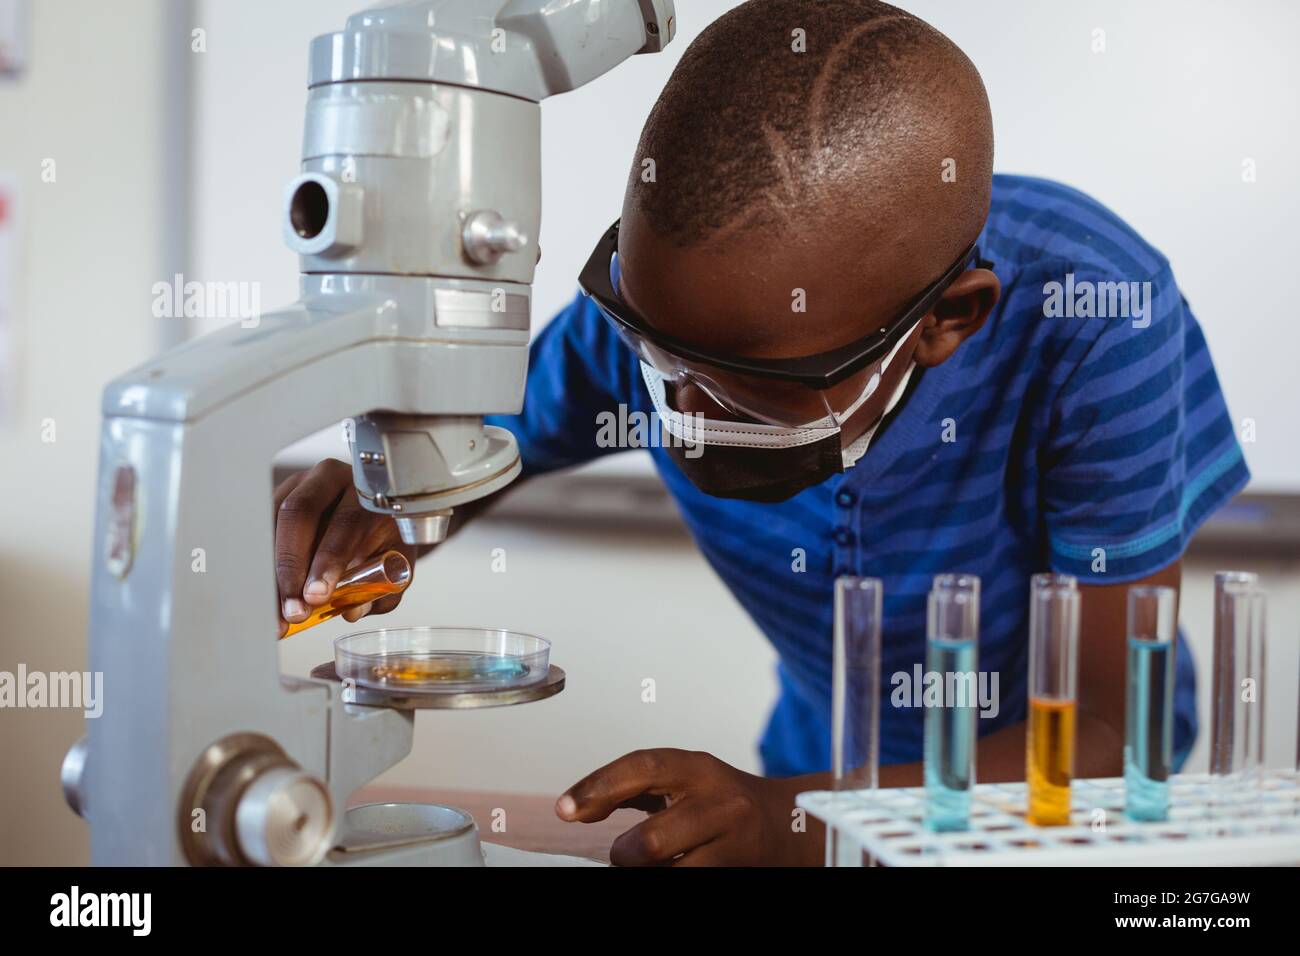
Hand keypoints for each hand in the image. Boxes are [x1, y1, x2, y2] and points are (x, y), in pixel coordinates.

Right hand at [273, 458, 416, 635]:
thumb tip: (352, 612)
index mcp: (369, 491)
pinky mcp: (279, 494)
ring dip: (274, 571)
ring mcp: (301, 483)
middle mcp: (333, 478)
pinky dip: (264, 564)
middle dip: (292, 567)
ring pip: (275, 522)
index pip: (346, 522)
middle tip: (294, 609)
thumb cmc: (384, 540)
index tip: (316, 595)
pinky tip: (270, 594)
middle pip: (301, 514)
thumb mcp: (394, 563)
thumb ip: (381, 589)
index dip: (328, 561)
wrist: (372, 514)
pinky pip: (263, 527)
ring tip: (278, 611)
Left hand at [555, 749, 822, 865]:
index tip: (565, 809)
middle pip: (653, 839)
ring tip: (647, 865)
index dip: (598, 787)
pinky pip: (691, 880)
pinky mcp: (738, 870)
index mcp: (698, 768)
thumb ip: (638, 788)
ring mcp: (733, 842)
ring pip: (672, 871)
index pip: (641, 768)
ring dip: (647, 872)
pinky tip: (671, 868)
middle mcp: (719, 801)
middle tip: (621, 854)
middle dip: (625, 854)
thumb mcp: (687, 782)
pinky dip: (670, 877)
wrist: (794, 825)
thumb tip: (579, 805)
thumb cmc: (725, 805)